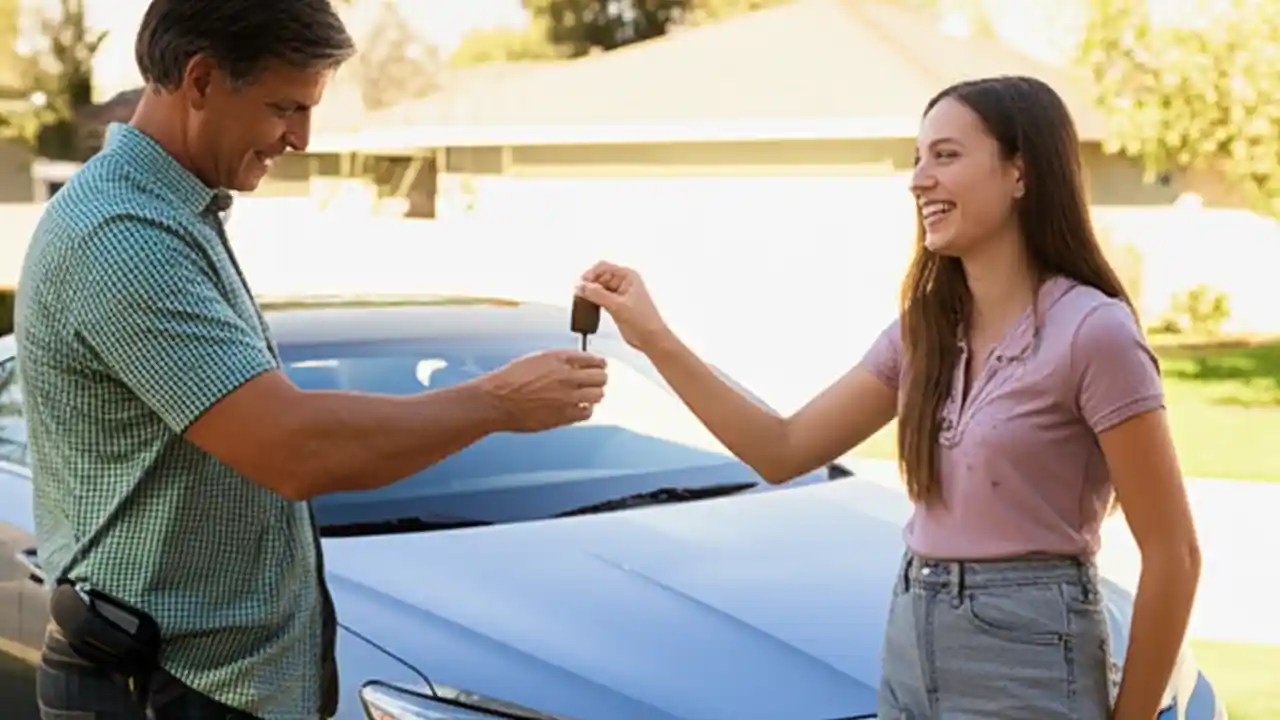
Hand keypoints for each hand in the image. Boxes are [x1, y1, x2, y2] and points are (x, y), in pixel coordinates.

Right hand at [479, 349, 607, 431]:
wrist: (497, 400)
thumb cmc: (511, 380)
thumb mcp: (536, 359)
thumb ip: (559, 361)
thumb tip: (576, 365)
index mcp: (559, 358)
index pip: (593, 358)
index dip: (598, 363)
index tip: (600, 366)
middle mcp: (567, 375)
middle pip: (601, 376)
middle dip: (599, 378)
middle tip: (596, 382)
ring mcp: (567, 396)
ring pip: (598, 394)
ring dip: (594, 394)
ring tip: (588, 395)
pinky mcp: (564, 415)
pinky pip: (587, 412)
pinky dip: (586, 410)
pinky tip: (579, 407)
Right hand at [576, 261, 670, 352]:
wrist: (650, 338)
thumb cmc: (643, 320)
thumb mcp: (618, 305)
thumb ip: (598, 295)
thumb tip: (582, 286)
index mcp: (628, 276)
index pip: (603, 267)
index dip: (591, 274)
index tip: (582, 284)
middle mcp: (624, 283)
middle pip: (599, 277)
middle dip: (589, 285)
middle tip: (580, 295)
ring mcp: (619, 294)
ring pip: (598, 289)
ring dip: (590, 294)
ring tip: (582, 302)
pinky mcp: (616, 306)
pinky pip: (600, 299)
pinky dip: (593, 302)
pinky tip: (588, 308)